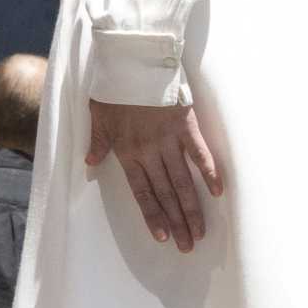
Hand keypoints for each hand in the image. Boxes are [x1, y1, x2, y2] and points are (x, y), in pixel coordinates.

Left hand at [84, 99, 224, 250]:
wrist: (132, 61)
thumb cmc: (113, 87)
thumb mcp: (98, 116)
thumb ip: (97, 142)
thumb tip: (90, 164)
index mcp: (127, 152)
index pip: (142, 192)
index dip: (153, 216)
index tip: (162, 237)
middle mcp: (149, 152)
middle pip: (165, 194)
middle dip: (177, 222)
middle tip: (188, 246)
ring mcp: (168, 140)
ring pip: (182, 181)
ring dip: (192, 208)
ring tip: (201, 231)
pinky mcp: (185, 125)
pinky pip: (199, 153)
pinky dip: (209, 172)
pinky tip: (217, 192)